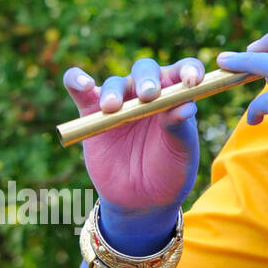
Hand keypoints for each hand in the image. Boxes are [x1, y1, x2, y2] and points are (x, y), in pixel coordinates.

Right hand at [62, 57, 205, 213]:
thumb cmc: (170, 170)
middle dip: (147, 78)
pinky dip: (76, 81)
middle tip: (148, 95)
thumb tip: (186, 106)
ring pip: (115, 83)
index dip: (189, 69)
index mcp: (176, 96)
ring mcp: (120, 102)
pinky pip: (80, 91)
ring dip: (113, 91)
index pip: (184, 71)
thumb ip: (180, 127)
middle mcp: (148, 93)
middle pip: (146, 70)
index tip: (192, 79)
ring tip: (113, 108)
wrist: (141, 199)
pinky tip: (81, 84)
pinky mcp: (92, 114)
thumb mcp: (181, 150)